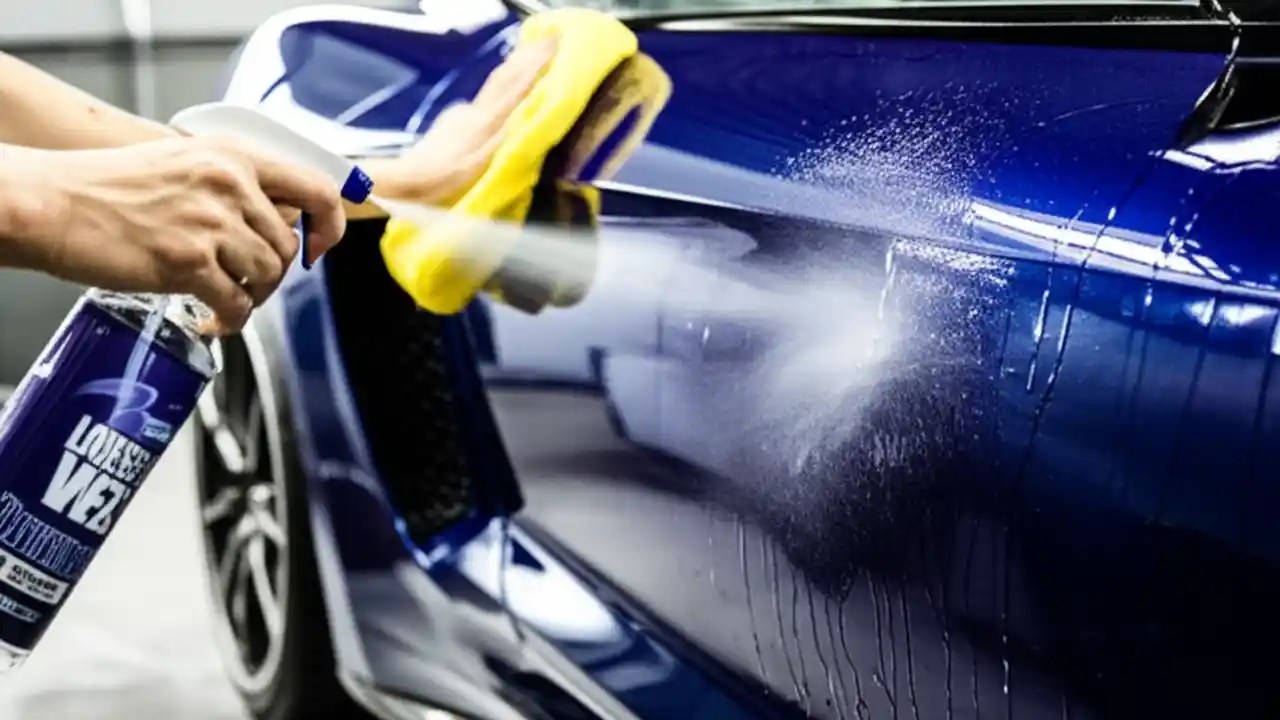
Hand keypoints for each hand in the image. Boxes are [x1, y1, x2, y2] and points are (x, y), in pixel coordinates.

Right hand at [5, 137, 343, 333]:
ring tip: (228, 300)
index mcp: (233, 157)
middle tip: (248, 285)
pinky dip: (231, 322)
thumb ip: (232, 185)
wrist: (53, 202)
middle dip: (272, 275)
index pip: (316, 190)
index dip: (328, 226)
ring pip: (268, 277)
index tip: (317, 249)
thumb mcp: (184, 162)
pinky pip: (237, 305)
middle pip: (287, 247)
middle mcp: (229, 186)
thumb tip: (275, 221)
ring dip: (253, 297)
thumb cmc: (108, 186)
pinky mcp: (189, 262)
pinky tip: (213, 321)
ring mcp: (211, 224)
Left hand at [362, 36, 557, 209]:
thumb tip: (525, 115)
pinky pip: (483, 99)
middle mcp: (473, 109)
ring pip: (493, 86)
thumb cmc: (446, 179)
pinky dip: (499, 89)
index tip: (552, 50)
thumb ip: (501, 139)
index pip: (514, 88)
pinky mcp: (453, 118)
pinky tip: (503, 90)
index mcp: (484, 121)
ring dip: (513, 69)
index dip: (534, 68)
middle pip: (503, 78)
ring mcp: (461, 111)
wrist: (409, 177)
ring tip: (530, 59)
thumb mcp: (478, 165)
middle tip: (547, 42)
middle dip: (526, 59)